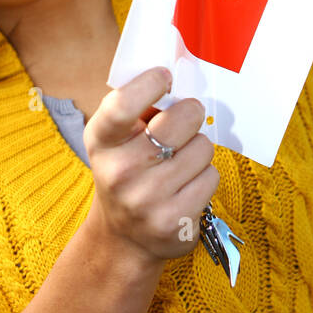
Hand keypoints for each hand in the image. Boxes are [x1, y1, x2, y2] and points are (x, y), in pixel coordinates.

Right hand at [84, 66, 219, 265]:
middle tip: (183, 123)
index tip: (165, 77)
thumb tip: (181, 75)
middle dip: (190, 115)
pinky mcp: (174, 220)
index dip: (149, 84)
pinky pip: (211, 177)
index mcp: (101, 141)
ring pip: (202, 148)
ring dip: (198, 150)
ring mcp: (146, 199)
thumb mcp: (116, 139)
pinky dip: (204, 177)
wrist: (124, 237)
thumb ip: (138, 108)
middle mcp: (119, 171)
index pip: (123, 105)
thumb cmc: (127, 171)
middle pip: (181, 120)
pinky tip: (186, 186)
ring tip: (180, 163)